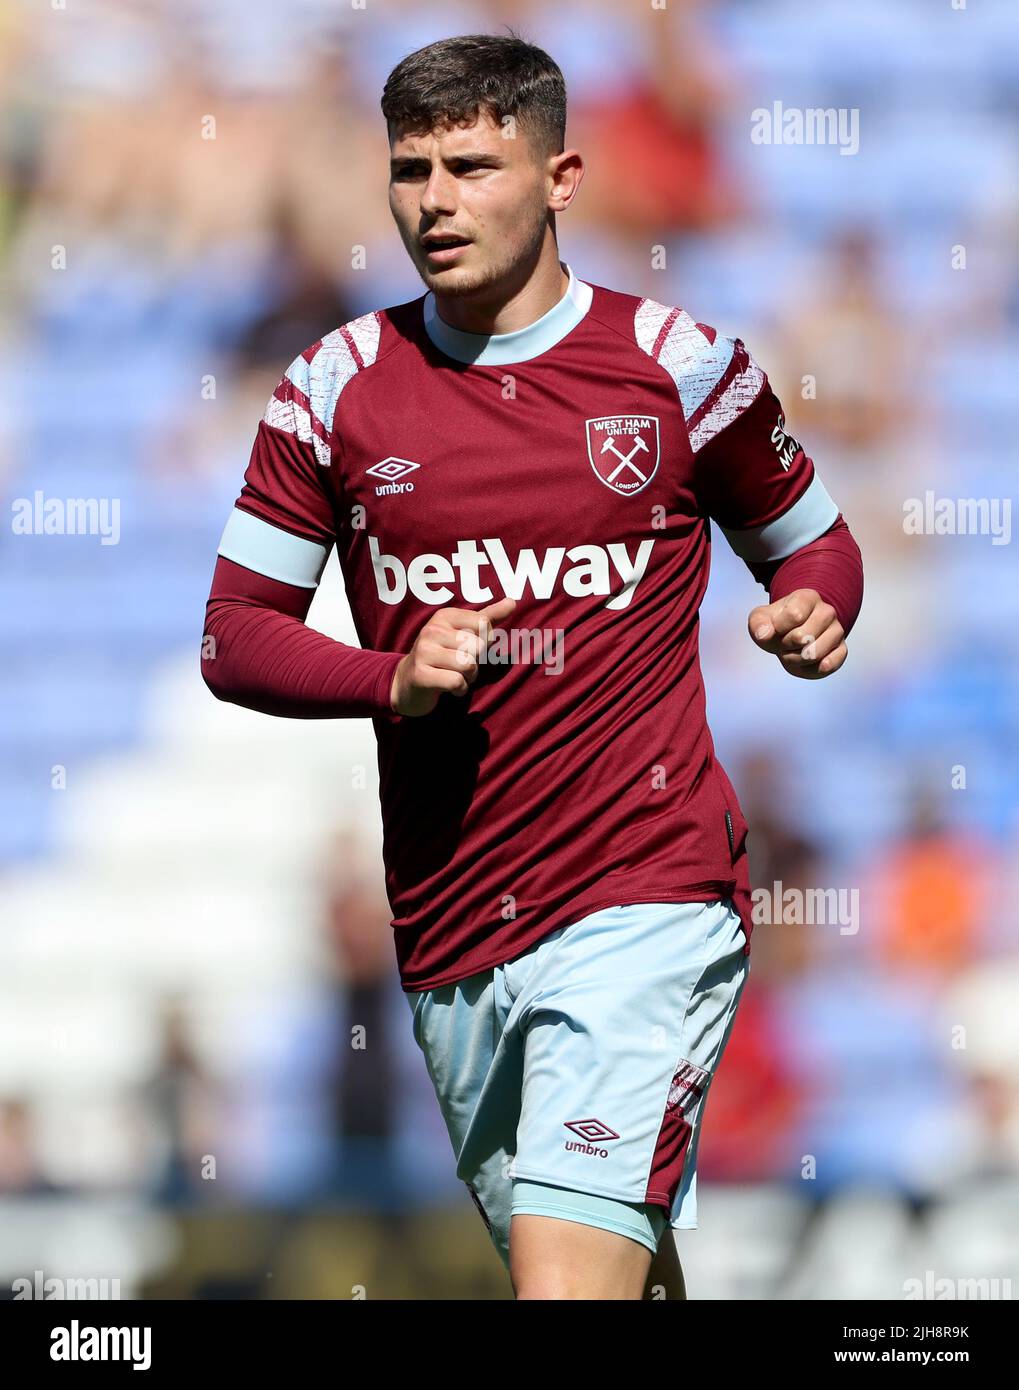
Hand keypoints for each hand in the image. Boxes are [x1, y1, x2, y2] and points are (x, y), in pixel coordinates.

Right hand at [390, 597, 517, 715]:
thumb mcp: (463, 633)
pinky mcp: (421, 675)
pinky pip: (457, 682)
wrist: (407, 682)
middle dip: (476, 662)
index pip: (484, 624)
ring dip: (468, 677)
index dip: (485, 641)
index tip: (469, 647)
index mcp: (444, 616)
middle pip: (478, 646)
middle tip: (460, 666)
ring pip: (468, 665)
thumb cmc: (442, 656)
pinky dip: (459, 689)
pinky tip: (449, 687)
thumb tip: (512, 602)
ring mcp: (424, 652)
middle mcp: (432, 630)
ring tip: (455, 675)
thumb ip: (488, 618)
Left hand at [747, 588, 846, 678]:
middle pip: (802, 637)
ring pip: (813, 654)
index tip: (776, 628)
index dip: (778, 628)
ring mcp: (837, 630)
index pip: (794, 615)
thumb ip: (758, 624)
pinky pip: (828, 665)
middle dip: (785, 646)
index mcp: (808, 597)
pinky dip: (811, 670)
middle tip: (784, 643)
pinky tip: (805, 663)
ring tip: (793, 652)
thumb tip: (764, 635)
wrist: (791, 635)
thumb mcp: (760, 620)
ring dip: (795, 660)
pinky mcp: (842, 650)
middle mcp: (827, 611)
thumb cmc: (776, 625)